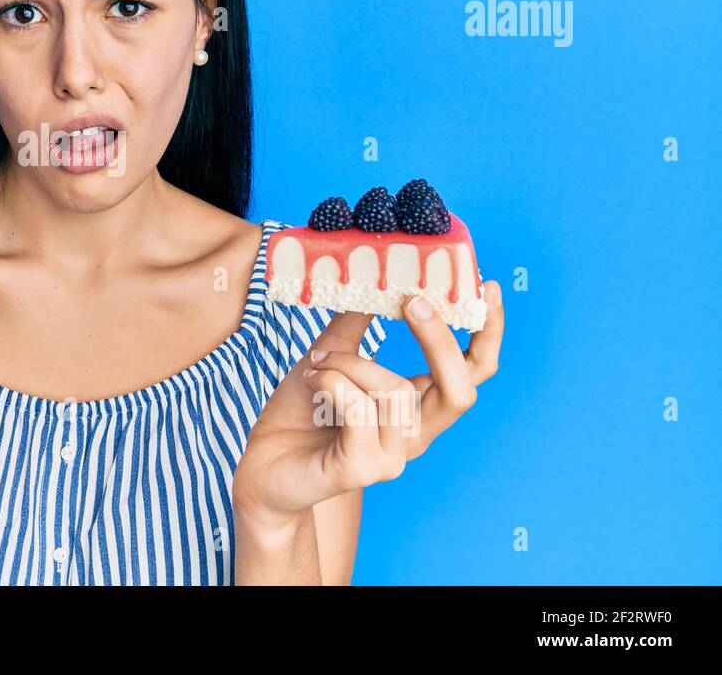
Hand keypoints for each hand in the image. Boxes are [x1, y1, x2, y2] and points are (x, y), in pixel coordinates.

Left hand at [233, 280, 504, 523]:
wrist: (261, 463)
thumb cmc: (300, 411)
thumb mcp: (330, 357)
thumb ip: (353, 325)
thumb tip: (371, 279)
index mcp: (417, 406)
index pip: (473, 372)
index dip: (488, 333)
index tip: (489, 286)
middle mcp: (414, 434)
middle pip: (460, 389)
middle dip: (440, 339)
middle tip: (412, 301)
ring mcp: (392, 457)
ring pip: (395, 390)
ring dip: (352, 362)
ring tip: (319, 362)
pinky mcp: (362, 469)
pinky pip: (359, 408)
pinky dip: (332, 382)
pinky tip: (313, 380)